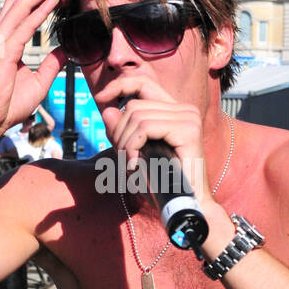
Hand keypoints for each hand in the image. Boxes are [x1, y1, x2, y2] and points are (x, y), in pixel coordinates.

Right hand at [0, 0, 68, 145]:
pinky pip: (25, 25)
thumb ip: (50, 65)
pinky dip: (41, 10)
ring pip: (20, 6)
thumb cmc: (6, 107)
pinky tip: (54, 1)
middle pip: (18, 1)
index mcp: (6, 44)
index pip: (22, 12)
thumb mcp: (38, 82)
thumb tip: (64, 52)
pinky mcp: (3, 52)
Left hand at [99, 78, 211, 208]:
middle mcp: (184, 109)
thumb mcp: (135, 154)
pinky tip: (135, 165)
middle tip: (124, 159)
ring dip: (125, 144)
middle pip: (134, 105)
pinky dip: (133, 146)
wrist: (187, 206)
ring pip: (136, 116)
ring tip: (130, 165)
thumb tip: (107, 110)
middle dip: (119, 132)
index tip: (100, 97)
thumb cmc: (163, 185)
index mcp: (174, 111)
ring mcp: (188, 117)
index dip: (120, 85)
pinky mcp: (188, 130)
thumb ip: (121, 133)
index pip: (143, 82)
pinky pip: (145, 128)